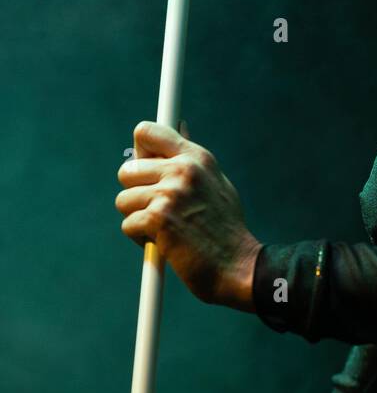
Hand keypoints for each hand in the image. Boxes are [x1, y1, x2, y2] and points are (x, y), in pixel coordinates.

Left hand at [116, 120, 262, 309]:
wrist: (237, 265)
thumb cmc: (226, 229)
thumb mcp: (215, 183)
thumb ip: (191, 161)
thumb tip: (178, 128)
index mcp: (196, 157)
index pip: (147, 132)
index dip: (140, 151)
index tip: (145, 168)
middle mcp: (182, 169)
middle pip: (127, 170)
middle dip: (136, 193)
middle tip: (157, 209)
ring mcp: (169, 193)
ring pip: (124, 200)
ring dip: (138, 218)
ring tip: (164, 229)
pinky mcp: (158, 218)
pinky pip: (128, 224)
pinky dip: (141, 238)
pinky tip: (165, 243)